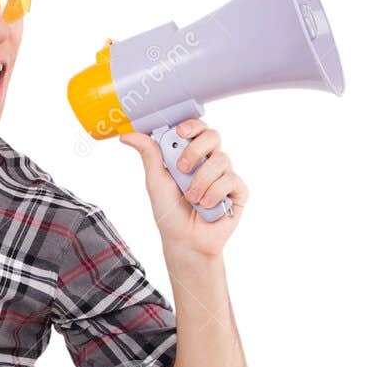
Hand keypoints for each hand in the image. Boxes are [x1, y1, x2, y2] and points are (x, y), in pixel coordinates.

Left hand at [120, 118, 247, 261]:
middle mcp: (210, 161)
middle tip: (181, 168)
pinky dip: (214, 194)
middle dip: (195, 150)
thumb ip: (149, 154)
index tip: (180, 133)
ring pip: (221, 160)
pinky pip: (231, 180)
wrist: (185, 241)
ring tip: (191, 199)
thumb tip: (128, 135)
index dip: (192, 125)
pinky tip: (207, 206)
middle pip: (213, 136)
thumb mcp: (156, 181)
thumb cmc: (170, 212)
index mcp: (191, 154)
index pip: (197, 128)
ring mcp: (226, 175)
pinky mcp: (238, 191)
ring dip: (201, 181)